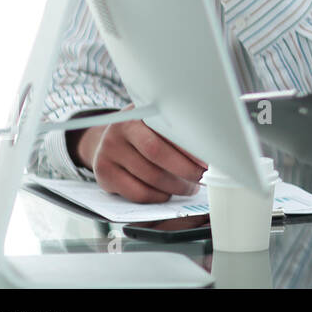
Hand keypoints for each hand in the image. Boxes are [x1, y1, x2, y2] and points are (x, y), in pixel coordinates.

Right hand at [76, 106, 206, 202]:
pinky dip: (158, 197)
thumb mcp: (153, 123)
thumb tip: (207, 148)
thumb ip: (173, 130)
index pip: (166, 133)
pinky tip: (168, 193)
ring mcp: (107, 154)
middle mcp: (118, 132)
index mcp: (136, 115)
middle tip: (201, 178)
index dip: (189, 150)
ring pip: (150, 178)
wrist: (107, 141)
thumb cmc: (141, 133)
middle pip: (157, 155)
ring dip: (176, 187)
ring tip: (189, 187)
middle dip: (186, 170)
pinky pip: (137, 193)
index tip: (207, 161)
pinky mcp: (104, 175)